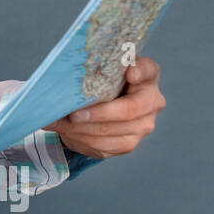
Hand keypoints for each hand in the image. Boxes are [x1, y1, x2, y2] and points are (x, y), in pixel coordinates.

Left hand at [46, 56, 165, 159]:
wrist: (102, 106)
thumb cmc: (101, 82)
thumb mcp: (101, 69)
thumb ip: (97, 67)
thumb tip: (75, 76)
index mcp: (147, 77)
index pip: (148, 70)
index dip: (140, 72)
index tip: (130, 73)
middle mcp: (152, 102)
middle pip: (128, 110)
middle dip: (97, 114)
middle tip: (74, 114)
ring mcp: (143, 126)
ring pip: (111, 132)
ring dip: (82, 129)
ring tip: (61, 123)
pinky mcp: (129, 144)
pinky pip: (104, 146)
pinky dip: (81, 139)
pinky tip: (67, 131)